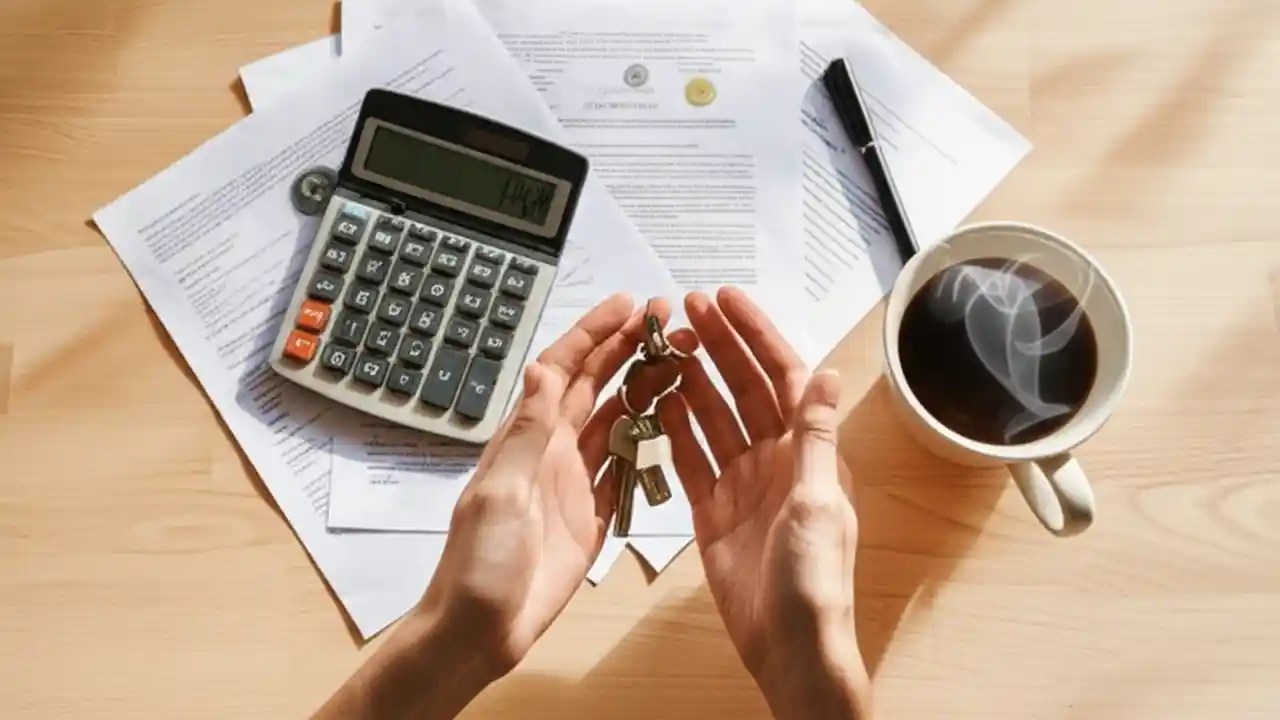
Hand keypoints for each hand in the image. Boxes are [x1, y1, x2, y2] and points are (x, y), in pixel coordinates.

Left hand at [312, 294, 687, 719]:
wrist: (478, 631)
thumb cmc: (478, 564)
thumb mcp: (499, 492)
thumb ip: (527, 433)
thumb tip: (542, 370)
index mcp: (527, 440)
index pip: (563, 372)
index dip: (593, 334)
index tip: (628, 305)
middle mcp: (552, 453)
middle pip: (596, 388)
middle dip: (627, 350)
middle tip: (667, 320)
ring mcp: (574, 484)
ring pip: (616, 423)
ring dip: (644, 390)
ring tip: (681, 362)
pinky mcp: (592, 518)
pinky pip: (626, 472)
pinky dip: (647, 446)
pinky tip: (672, 424)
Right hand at [658, 288, 870, 719]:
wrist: (788, 643)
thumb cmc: (816, 577)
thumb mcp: (819, 498)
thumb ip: (816, 434)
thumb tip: (828, 372)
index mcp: (809, 449)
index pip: (782, 375)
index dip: (756, 335)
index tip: (728, 299)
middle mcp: (776, 458)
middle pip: (744, 387)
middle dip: (719, 346)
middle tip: (689, 308)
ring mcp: (742, 482)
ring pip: (713, 418)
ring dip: (693, 382)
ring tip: (668, 347)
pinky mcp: (712, 510)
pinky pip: (690, 461)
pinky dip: (675, 431)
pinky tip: (658, 403)